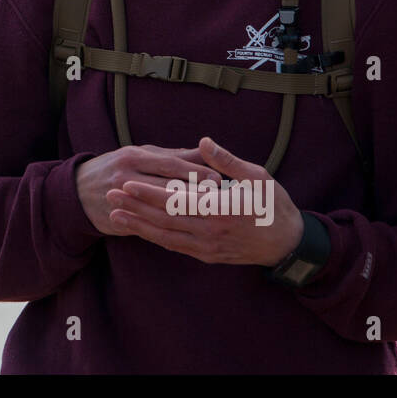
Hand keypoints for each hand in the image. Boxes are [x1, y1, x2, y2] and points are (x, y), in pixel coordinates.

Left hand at [103, 136, 304, 266]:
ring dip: (138, 225)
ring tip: (115, 215)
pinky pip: (175, 246)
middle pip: (163, 219)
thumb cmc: (273, 204)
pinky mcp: (206, 255)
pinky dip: (155, 238)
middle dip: (134, 207)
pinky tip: (140, 230)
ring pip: (165, 236)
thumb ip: (226, 161)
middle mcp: (209, 231)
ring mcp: (206, 246)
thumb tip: (204, 142)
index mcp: (219, 209)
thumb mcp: (256, 177)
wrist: (287, 244)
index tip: (126, 183)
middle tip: (109, 195)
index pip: (175, 200)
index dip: (148, 192)